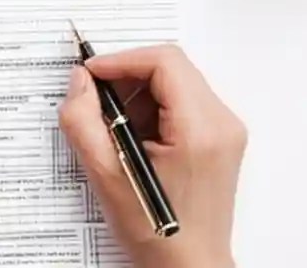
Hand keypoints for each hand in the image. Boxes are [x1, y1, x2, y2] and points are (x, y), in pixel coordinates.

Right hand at [59, 46, 245, 267]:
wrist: (189, 266)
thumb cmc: (157, 232)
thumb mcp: (106, 175)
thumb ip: (84, 121)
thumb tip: (80, 82)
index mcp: (200, 130)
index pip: (164, 63)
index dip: (122, 60)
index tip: (91, 73)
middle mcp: (222, 124)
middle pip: (172, 68)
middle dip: (129, 76)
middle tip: (98, 99)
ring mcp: (226, 130)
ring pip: (178, 82)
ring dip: (141, 93)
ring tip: (117, 127)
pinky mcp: (221, 138)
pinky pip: (185, 102)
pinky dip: (155, 108)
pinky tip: (136, 137)